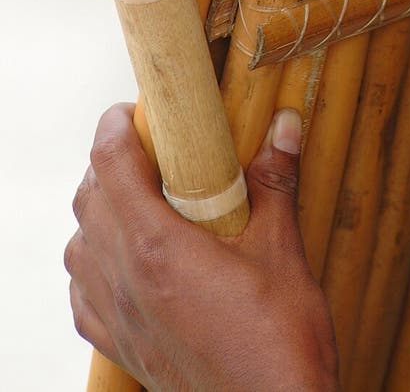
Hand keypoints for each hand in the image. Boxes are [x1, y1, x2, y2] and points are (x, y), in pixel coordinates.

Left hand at [65, 104, 338, 391]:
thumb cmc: (278, 343)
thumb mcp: (283, 251)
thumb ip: (275, 182)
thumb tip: (283, 126)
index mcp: (157, 247)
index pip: (110, 164)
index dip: (115, 126)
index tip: (133, 111)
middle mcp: (124, 279)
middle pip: (88, 198)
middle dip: (112, 163)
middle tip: (151, 150)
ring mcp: (117, 317)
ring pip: (77, 246)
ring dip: (98, 213)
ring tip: (140, 200)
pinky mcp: (123, 347)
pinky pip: (81, 296)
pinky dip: (92, 266)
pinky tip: (124, 262)